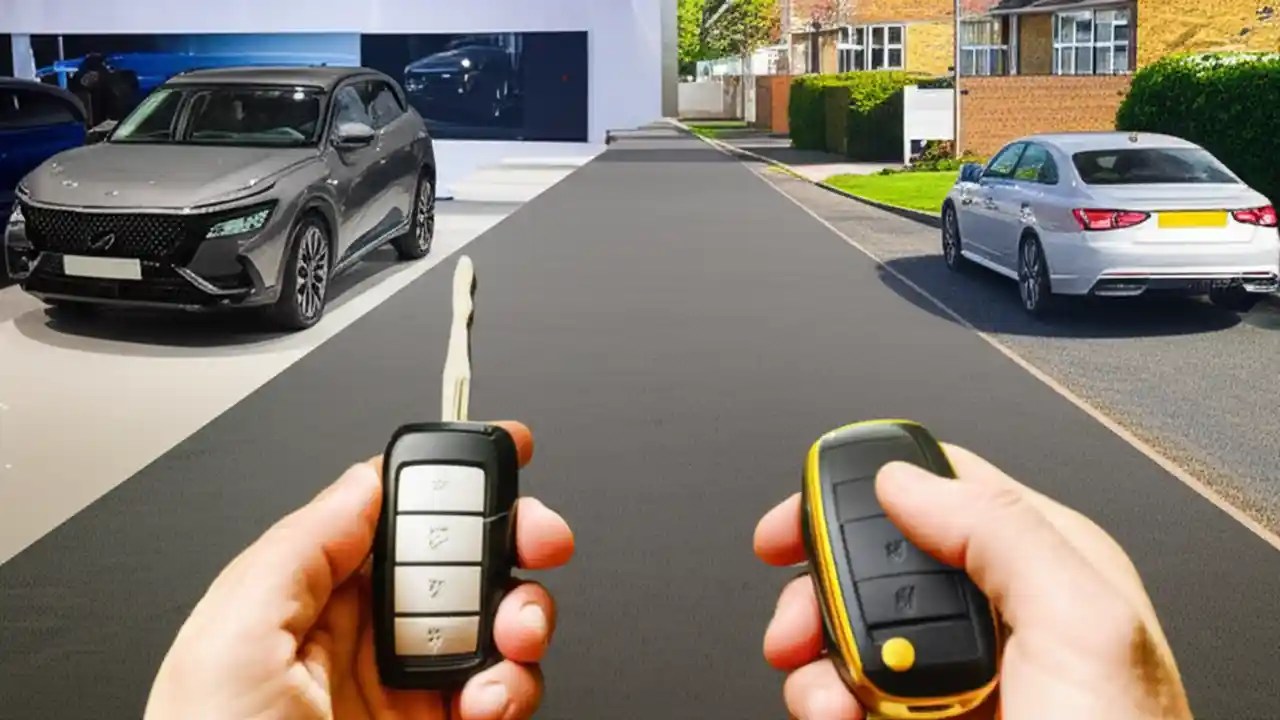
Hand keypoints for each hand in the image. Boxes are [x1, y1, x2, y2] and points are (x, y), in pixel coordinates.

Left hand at [145, 420, 573, 719]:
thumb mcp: (230, 643)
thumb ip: (300, 550)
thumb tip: (363, 482)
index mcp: (305, 597)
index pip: (391, 514)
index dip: (449, 479)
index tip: (501, 456)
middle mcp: (361, 640)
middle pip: (460, 560)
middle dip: (512, 539)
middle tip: (540, 538)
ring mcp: (408, 693)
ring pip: (494, 624)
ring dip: (523, 617)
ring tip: (514, 637)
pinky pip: (502, 695)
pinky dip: (516, 689)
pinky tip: (490, 702)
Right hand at [754, 443, 1192, 719]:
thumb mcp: (1083, 628)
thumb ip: (1002, 533)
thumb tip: (904, 480)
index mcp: (1043, 564)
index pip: (937, 489)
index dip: (856, 493)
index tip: (797, 519)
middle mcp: (996, 615)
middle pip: (872, 565)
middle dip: (818, 590)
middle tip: (798, 622)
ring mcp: (958, 675)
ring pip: (850, 635)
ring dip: (817, 661)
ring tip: (829, 694)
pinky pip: (849, 697)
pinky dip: (826, 706)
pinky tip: (839, 718)